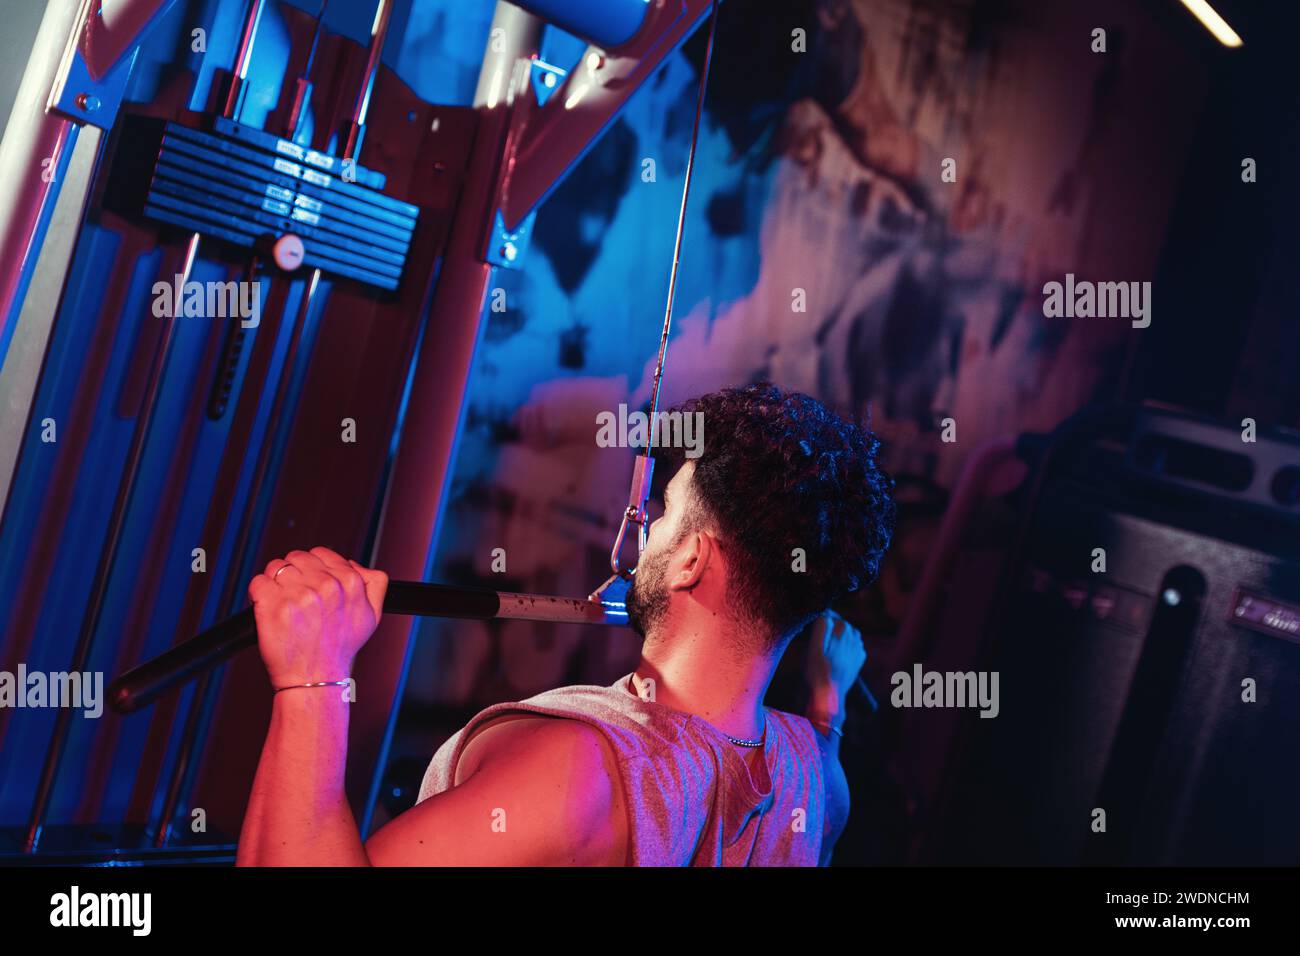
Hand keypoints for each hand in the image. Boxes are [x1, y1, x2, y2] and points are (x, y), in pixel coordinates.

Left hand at [247, 546, 387, 688]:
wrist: (315, 680)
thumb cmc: (338, 650)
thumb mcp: (372, 617)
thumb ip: (374, 584)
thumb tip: (354, 564)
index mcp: (350, 583)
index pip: (321, 553)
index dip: (313, 569)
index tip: (310, 585)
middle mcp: (325, 586)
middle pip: (296, 558)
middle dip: (293, 574)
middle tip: (295, 597)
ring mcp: (298, 596)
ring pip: (276, 567)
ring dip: (275, 582)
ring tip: (282, 603)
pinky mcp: (272, 607)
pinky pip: (258, 582)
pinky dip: (258, 594)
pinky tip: (269, 609)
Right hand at [803, 610, 866, 723]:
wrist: (828, 696)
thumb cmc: (817, 672)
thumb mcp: (813, 646)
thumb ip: (821, 625)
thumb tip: (825, 612)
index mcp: (843, 628)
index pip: (827, 615)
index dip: (815, 624)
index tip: (809, 637)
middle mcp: (854, 635)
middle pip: (835, 624)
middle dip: (826, 632)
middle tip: (815, 648)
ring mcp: (858, 647)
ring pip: (842, 635)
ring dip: (833, 641)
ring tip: (823, 656)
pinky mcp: (859, 657)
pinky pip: (848, 646)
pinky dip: (840, 650)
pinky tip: (832, 660)